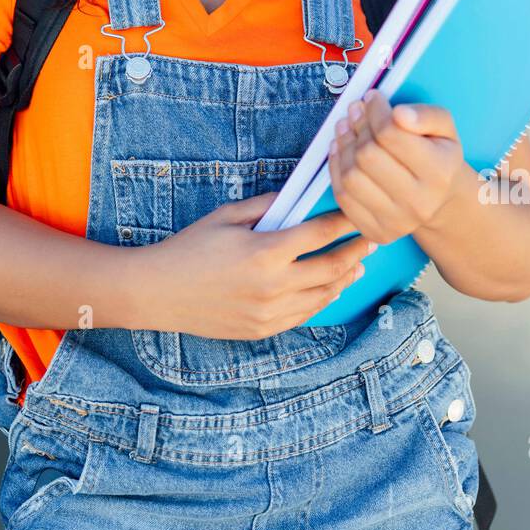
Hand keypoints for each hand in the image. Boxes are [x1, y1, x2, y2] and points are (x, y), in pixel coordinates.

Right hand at [132, 192, 377, 338]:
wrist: (158, 292)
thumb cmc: (190, 248)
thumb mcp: (227, 216)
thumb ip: (267, 206)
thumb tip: (297, 199)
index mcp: (265, 252)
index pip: (320, 233)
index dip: (345, 221)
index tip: (358, 213)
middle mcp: (274, 285)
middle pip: (332, 267)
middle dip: (356, 250)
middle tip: (371, 238)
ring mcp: (270, 312)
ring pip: (324, 296)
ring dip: (345, 278)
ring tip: (357, 265)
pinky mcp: (263, 329)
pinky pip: (304, 315)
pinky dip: (323, 300)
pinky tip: (329, 289)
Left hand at [328, 88, 464, 244]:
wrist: (440, 201)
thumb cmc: (438, 157)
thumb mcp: (445, 129)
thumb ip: (426, 115)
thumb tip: (399, 114)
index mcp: (439, 173)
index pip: (391, 134)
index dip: (375, 110)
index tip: (372, 97)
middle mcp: (419, 202)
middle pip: (368, 156)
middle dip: (358, 126)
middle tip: (355, 110)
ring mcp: (396, 222)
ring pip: (351, 176)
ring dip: (343, 145)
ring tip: (346, 127)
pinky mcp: (375, 231)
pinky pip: (342, 196)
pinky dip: (336, 168)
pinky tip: (340, 149)